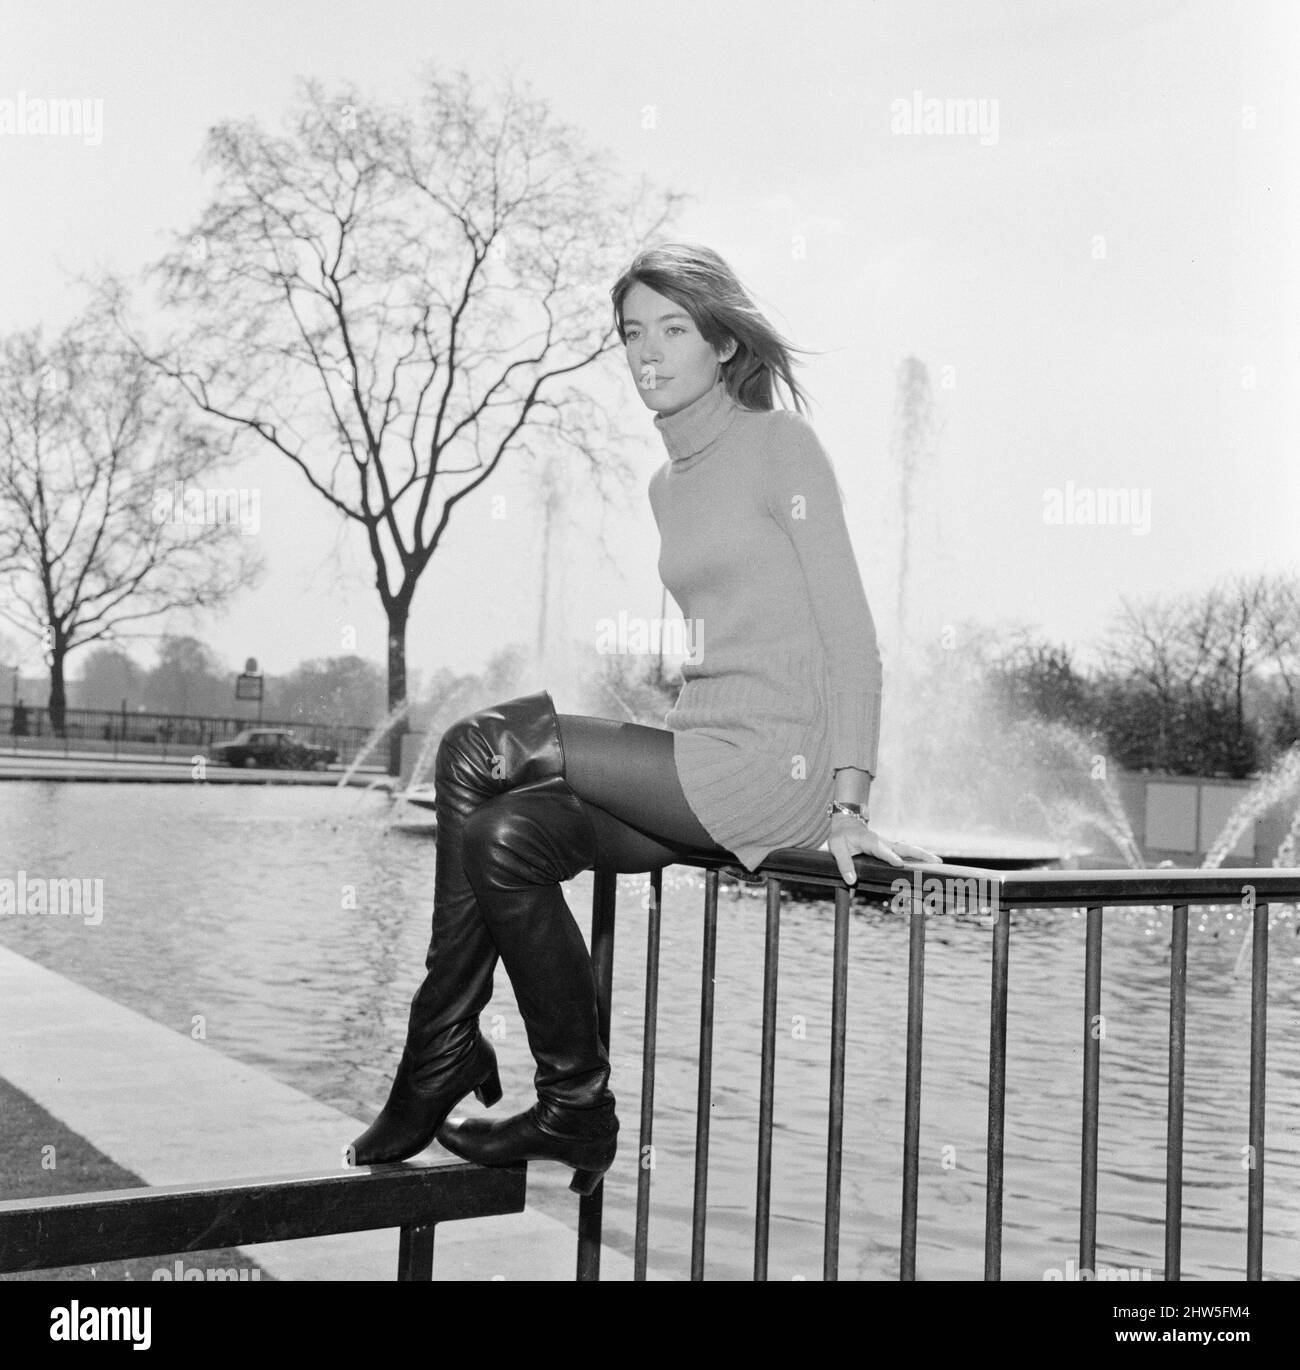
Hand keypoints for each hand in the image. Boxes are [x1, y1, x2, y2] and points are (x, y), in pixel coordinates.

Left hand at [827, 815, 941, 885]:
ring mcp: (888, 844)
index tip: (900, 864)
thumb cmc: (841, 837)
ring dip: (922, 854)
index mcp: (869, 841)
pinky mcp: (891, 847)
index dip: (890, 857)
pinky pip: (906, 851)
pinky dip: (918, 856)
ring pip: (907, 848)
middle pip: (902, 847)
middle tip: (934, 860)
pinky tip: (929, 862)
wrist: (847, 823)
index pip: (881, 850)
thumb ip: (843, 864)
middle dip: (918, 853)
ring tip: (938, 861)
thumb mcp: (835, 848)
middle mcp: (882, 842)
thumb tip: (852, 882)